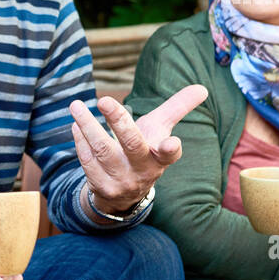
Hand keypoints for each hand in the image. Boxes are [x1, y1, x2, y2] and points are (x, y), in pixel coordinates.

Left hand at [70, 85, 207, 212]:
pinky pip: (87, 160)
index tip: (171, 142)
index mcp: (161, 157)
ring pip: (102, 150)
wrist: (124, 191)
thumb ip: (177, 108)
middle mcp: (144, 171)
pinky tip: (76, 124)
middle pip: (132, 144)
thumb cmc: (145, 150)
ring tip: (76, 106)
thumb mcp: (161, 129)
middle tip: (104, 99)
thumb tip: (202, 88)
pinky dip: (80, 140)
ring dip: (87, 125)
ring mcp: (122, 180)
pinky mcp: (102, 186)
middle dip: (118, 121)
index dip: (171, 148)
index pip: (170, 154)